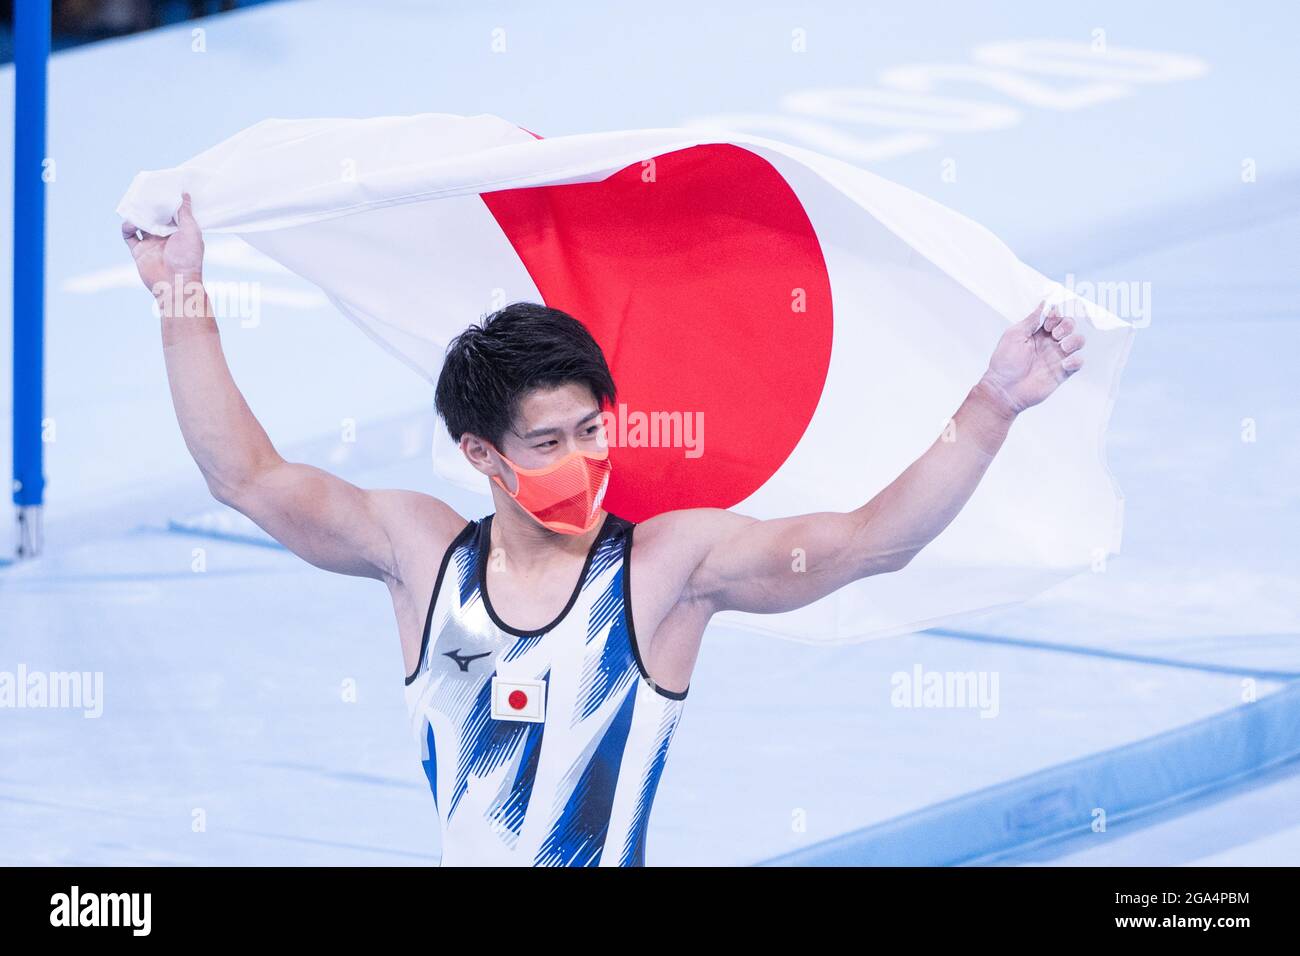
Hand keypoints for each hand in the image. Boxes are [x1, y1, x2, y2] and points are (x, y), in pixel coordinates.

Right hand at [120, 192, 204, 301]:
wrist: (175, 283)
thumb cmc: (188, 258)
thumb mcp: (191, 231)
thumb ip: (185, 213)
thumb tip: (185, 194)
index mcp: (180, 232)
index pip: (172, 213)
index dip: (168, 202)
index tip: (164, 188)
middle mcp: (165, 237)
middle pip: (154, 216)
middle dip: (150, 205)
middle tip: (145, 191)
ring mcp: (151, 244)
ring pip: (140, 223)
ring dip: (137, 214)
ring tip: (136, 205)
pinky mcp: (139, 251)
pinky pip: (129, 234)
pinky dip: (127, 226)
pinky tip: (131, 222)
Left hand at [980, 300, 1084, 414]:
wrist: (1004, 389)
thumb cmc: (1004, 362)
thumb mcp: (1014, 335)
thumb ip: (1031, 319)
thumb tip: (1045, 303)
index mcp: (1037, 333)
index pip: (1055, 317)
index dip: (1055, 315)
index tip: (1047, 322)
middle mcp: (1049, 343)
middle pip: (1069, 326)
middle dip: (1066, 325)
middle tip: (1055, 333)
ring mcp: (1056, 357)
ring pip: (1078, 341)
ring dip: (1074, 340)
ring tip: (1062, 345)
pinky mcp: (1062, 372)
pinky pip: (1078, 363)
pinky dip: (1076, 360)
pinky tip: (1064, 363)